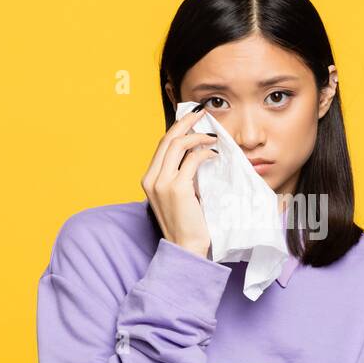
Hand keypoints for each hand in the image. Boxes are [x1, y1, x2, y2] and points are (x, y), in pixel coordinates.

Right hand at [141, 107, 218, 259]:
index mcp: (149, 179)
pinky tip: (214, 154)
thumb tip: (196, 154)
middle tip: (201, 114)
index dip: (177, 129)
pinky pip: (191, 160)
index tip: (191, 120)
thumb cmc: (187, 224)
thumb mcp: (178, 196)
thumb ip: (181, 176)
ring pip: (177, 145)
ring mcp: (162, 183)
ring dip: (197, 135)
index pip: (162, 146)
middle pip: (167, 139)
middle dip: (185, 122)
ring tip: (212, 135)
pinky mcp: (177, 188)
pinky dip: (204, 152)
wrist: (186, 248)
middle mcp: (151, 178)